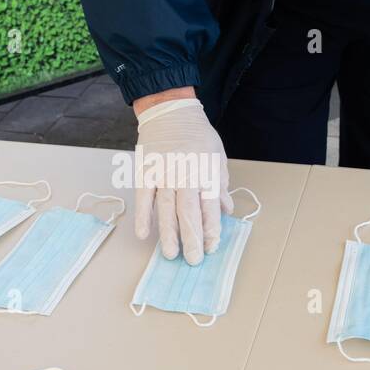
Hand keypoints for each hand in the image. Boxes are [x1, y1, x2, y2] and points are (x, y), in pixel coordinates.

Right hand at [132, 90, 231, 264]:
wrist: (170, 110)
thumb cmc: (197, 133)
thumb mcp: (216, 156)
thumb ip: (220, 184)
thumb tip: (226, 210)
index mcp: (205, 171)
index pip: (210, 206)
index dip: (211, 229)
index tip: (211, 247)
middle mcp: (185, 174)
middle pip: (188, 211)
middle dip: (191, 238)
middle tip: (192, 260)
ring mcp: (163, 173)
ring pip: (166, 207)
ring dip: (168, 232)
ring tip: (170, 253)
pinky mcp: (146, 171)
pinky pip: (143, 196)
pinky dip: (143, 215)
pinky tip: (144, 233)